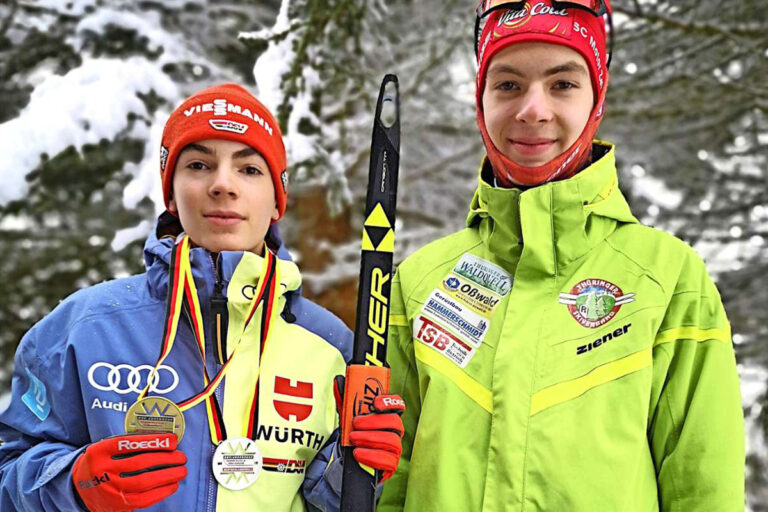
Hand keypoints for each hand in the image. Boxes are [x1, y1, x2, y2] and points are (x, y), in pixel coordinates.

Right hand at [72, 433, 186, 511]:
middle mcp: (101, 471)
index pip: (128, 443)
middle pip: (139, 464)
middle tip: (181, 456)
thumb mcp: (106, 448)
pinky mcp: (116, 505)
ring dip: (167, 476)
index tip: (172, 440)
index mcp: (99, 452)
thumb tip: (163, 441)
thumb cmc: (101, 462)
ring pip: (143, 483)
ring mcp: (108, 490)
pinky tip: (172, 485)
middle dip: (165, 459)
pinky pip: (143, 500)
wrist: (79, 487)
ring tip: (181, 470)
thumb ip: (128, 444)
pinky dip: (161, 492)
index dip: (153, 441)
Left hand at [334, 376, 404, 482]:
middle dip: (373, 422)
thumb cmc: (354, 435)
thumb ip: (345, 400)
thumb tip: (338, 381)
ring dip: (370, 438)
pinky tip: (358, 453)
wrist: (349, 461)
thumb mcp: (347, 417)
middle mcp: (395, 432)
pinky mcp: (390, 466)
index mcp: (387, 417)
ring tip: (353, 439)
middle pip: (394, 422)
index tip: (375, 403)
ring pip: (392, 441)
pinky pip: (388, 461)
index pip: (397, 405)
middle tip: (355, 424)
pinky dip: (372, 456)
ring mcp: (395, 449)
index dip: (390, 402)